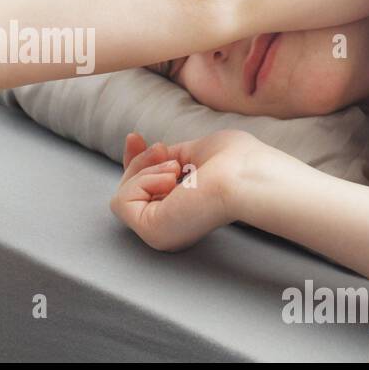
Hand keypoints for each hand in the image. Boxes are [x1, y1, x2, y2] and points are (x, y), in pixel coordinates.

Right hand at [111, 130, 269, 251]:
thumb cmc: (237, 162)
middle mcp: (172, 225)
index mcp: (185, 211)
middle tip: (160, 148)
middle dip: (135, 162)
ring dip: (144, 170)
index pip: (145, 191)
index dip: (135, 164)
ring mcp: (160, 232)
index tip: (135, 138)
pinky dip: (141, 182)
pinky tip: (170, 180)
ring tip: (176, 169)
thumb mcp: (194, 153)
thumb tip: (153, 154)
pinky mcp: (151, 232)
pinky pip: (122, 201)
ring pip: (124, 193)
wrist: (246, 177)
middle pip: (129, 191)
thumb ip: (170, 158)